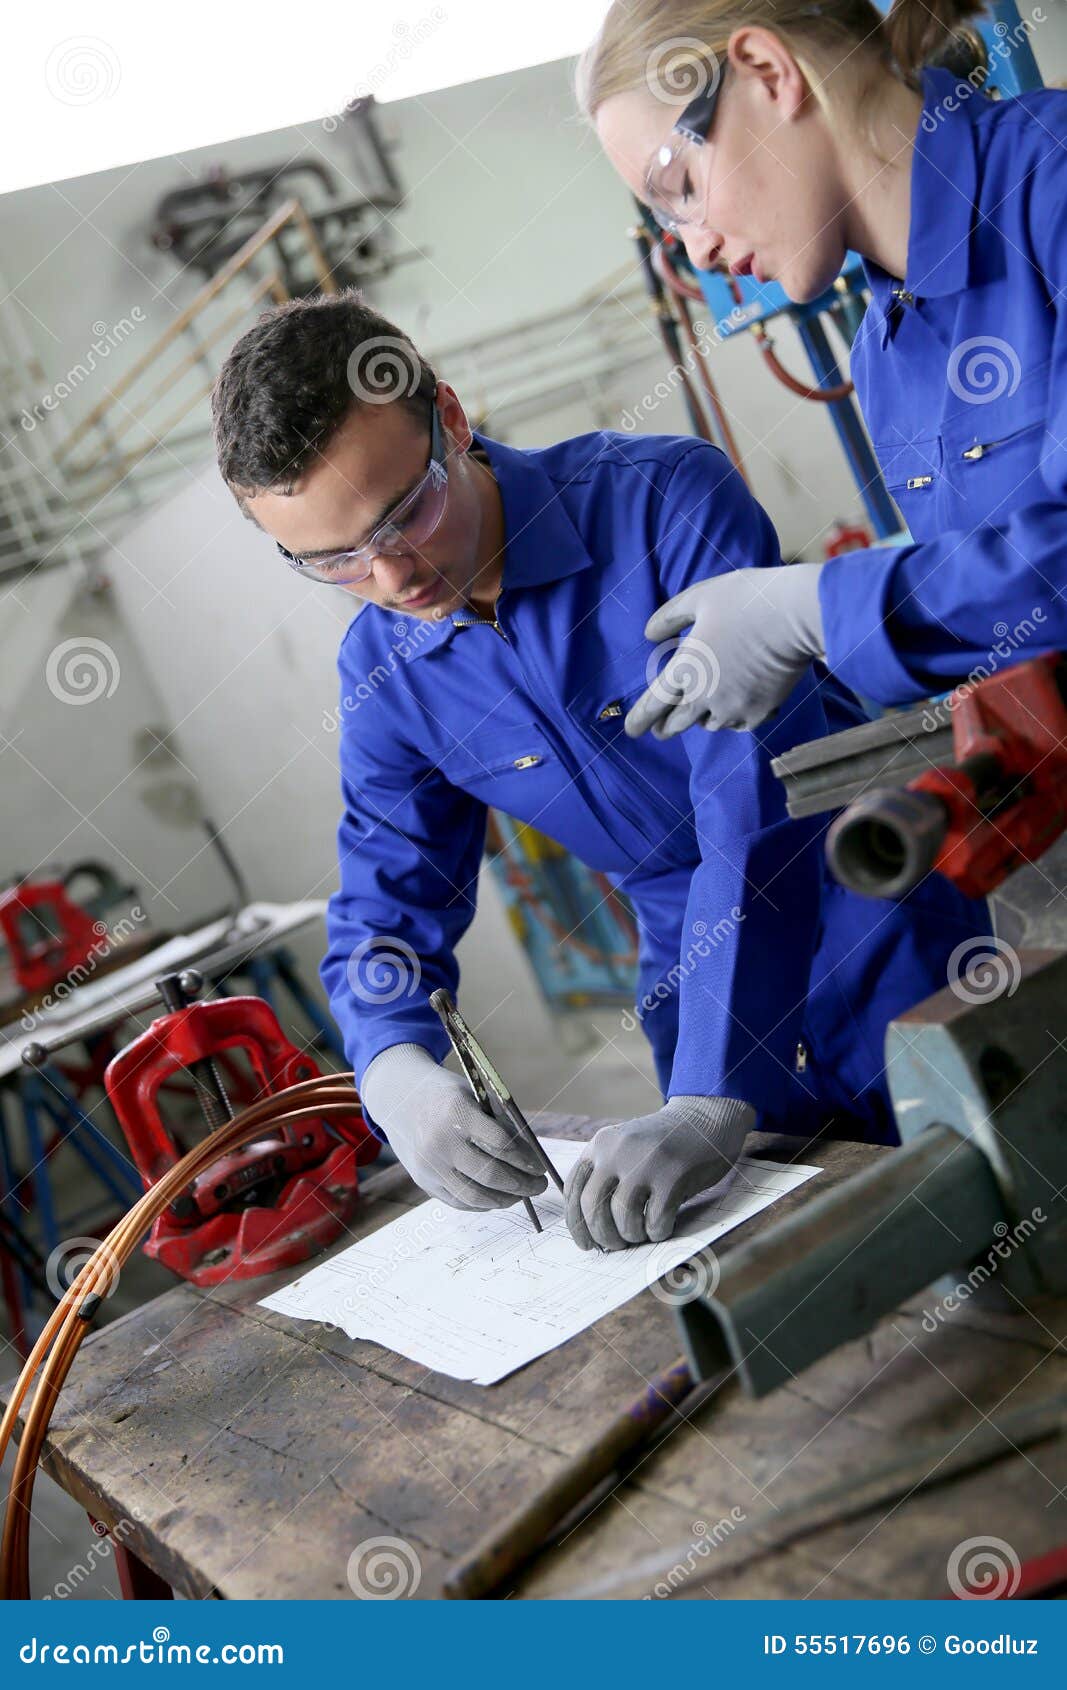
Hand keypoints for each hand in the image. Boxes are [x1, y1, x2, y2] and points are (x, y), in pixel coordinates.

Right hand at [360, 1043, 546, 1210]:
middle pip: (489, 1174)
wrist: (399, 1099)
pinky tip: (498, 1198)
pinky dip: (482, 1204)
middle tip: (539, 1185)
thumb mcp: (475, 1096)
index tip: (540, 1167)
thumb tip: (531, 1159)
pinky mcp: (423, 1180)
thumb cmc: (447, 1095)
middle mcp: (440, 1141)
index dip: (525, 1160)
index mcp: (457, 1112)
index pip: (500, 1144)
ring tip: (521, 1195)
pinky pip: (458, 1201)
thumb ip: (500, 1124)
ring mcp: (429, 1164)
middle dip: (521, 1184)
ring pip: (474, 1195)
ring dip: (504, 1200)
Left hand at [564, 1096, 754, 1250]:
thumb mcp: (624, 1148)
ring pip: (623, 1218)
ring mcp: (645, 1162)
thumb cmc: (663, 1145)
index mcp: (601, 1145)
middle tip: (615, 1246)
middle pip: (592, 1207)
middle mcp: (617, 1151)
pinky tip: (664, 1225)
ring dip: (632, 1236)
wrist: (704, 1119)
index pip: (573, 1190)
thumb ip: (605, 1176)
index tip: (585, 1242)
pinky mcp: (673, 1175)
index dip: (576, 1223)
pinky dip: (657, 1232)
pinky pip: (655, 1221)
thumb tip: (590, 1228)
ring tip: (642, 1233)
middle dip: (602, 1236)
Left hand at [625, 563, 825, 737]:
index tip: (631, 731)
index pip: (653, 704)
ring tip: (704, 709)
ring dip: (702, 719)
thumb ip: (670, 617)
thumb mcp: (700, 597)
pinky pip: (739, 724)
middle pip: (677, 725)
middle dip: (665, 728)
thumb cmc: (746, 600)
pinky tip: (737, 706)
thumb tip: (649, 635)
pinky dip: (734, 717)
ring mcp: (733, 708)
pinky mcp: (760, 712)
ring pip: (709, 724)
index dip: (639, 720)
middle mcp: (705, 695)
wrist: (797, 617)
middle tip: (661, 729)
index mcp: (685, 668)